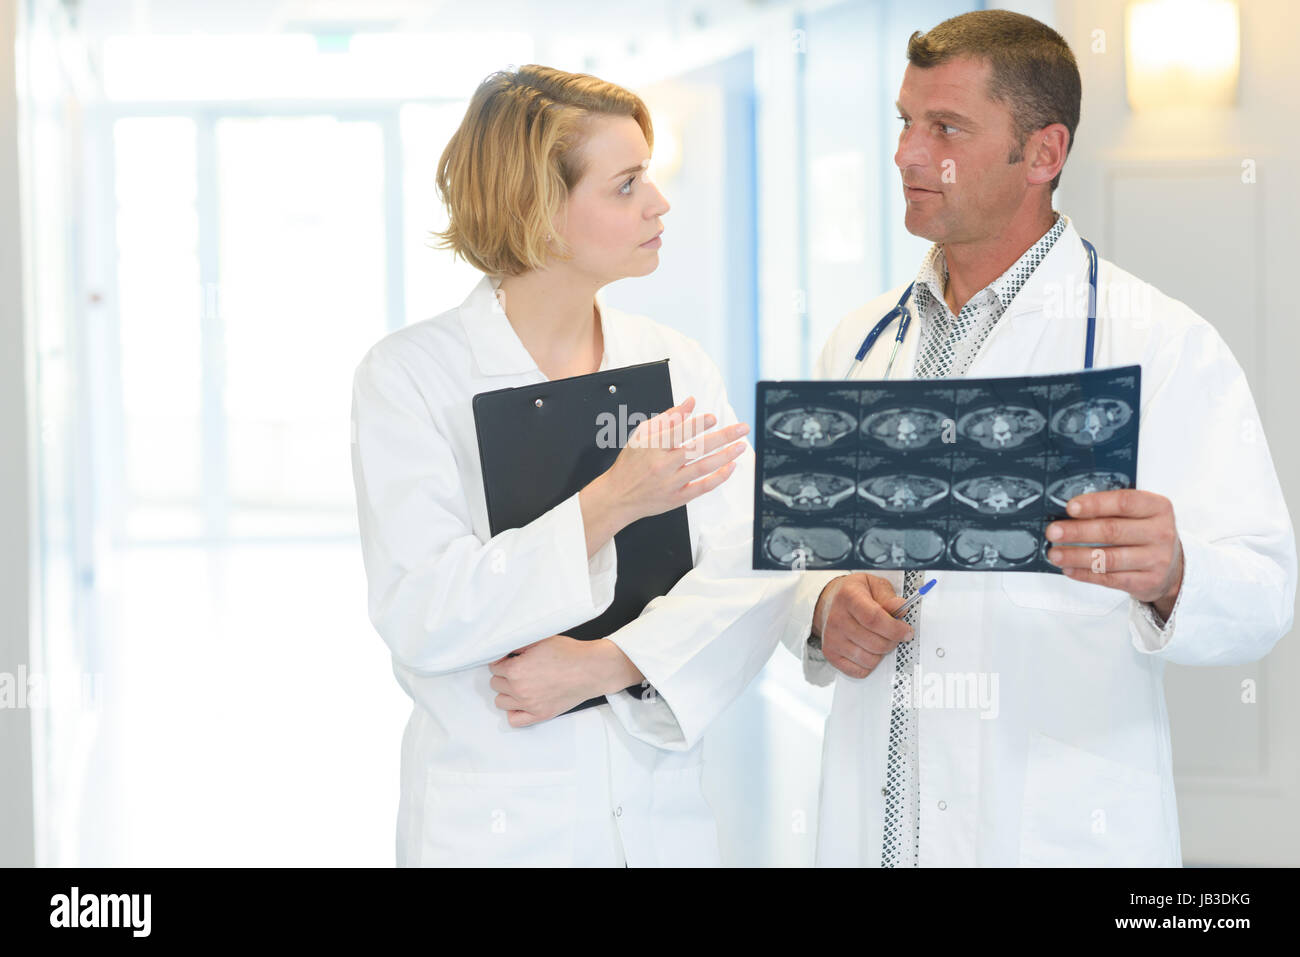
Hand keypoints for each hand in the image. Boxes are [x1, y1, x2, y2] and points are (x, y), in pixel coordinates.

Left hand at [489, 636, 642, 727]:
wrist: (591, 669)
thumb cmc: (569, 653)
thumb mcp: (539, 640)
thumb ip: (517, 646)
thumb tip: (503, 651)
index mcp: (516, 669)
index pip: (493, 667)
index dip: (502, 661)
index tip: (510, 659)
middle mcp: (519, 689)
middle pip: (495, 684)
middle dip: (504, 676)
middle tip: (518, 670)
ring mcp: (529, 705)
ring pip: (501, 702)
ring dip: (507, 693)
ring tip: (520, 685)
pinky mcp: (540, 715)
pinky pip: (514, 720)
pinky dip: (514, 712)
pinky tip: (522, 702)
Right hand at [578, 396, 748, 556]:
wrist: (617, 497)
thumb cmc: (630, 464)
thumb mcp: (642, 436)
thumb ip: (668, 418)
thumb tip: (690, 403)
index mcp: (652, 446)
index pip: (678, 432)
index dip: (697, 424)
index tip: (714, 418)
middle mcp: (662, 465)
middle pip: (697, 449)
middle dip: (723, 437)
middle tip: (742, 428)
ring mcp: (670, 483)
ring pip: (703, 467)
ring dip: (725, 455)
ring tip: (741, 445)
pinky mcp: (676, 498)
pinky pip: (702, 487)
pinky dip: (718, 477)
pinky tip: (730, 466)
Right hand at [812, 573, 912, 678]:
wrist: (830, 602)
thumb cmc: (855, 594)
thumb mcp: (874, 585)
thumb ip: (888, 596)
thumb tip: (900, 607)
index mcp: (849, 597)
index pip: (874, 619)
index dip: (895, 629)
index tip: (907, 632)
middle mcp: (837, 618)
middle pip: (875, 643)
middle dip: (892, 642)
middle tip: (895, 635)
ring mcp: (832, 638)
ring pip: (869, 660)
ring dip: (881, 654)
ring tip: (880, 640)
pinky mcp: (830, 654)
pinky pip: (859, 671)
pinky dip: (870, 664)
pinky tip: (869, 650)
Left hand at [1045, 489, 1183, 617]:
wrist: (1172, 567)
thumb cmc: (1146, 533)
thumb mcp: (1140, 514)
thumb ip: (1112, 509)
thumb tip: (1069, 511)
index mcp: (1158, 508)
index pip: (1124, 502)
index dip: (1095, 504)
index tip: (1070, 507)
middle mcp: (1160, 533)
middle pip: (1113, 531)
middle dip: (1078, 531)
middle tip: (1053, 532)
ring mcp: (1156, 560)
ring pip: (1109, 558)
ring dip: (1076, 556)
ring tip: (1054, 553)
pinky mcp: (1147, 582)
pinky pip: (1110, 578)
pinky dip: (1085, 574)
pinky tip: (1069, 568)